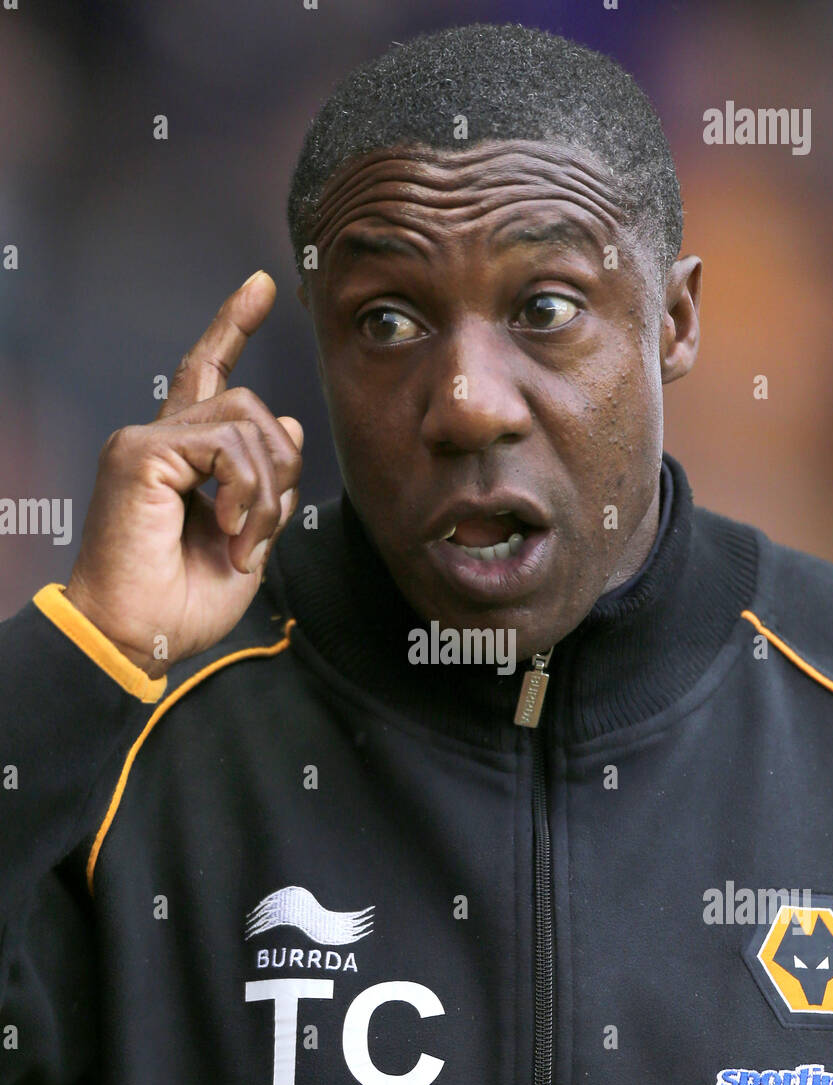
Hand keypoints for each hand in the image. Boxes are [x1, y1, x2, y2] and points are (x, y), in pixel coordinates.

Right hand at [64, 271, 301, 676]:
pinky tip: (227, 531)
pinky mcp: (141, 453)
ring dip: (265, 492)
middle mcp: (160, 439)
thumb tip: (287, 418)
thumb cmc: (181, 602)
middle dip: (281, 468)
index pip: (208, 376)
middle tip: (260, 533)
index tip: (260, 287)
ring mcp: (146, 442)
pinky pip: (227, 446)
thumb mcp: (247, 539)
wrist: (136, 638)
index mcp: (181, 457)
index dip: (232, 328)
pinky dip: (245, 494)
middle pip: (251, 406)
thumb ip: (265, 482)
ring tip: (241, 542)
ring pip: (247, 421)